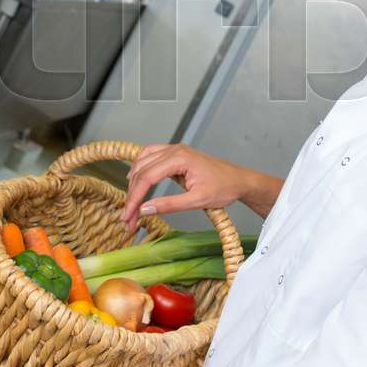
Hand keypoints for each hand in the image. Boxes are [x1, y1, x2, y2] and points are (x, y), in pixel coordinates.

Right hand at [121, 143, 271, 231]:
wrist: (239, 180)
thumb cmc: (224, 189)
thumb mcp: (197, 201)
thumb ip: (169, 205)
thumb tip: (145, 210)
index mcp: (179, 159)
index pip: (147, 177)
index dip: (134, 198)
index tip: (127, 216)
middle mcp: (174, 150)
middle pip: (142, 171)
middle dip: (132, 195)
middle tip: (127, 217)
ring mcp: (174, 149)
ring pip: (142, 161)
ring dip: (133, 182)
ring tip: (129, 203)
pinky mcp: (175, 154)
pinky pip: (150, 156)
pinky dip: (140, 168)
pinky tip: (136, 179)